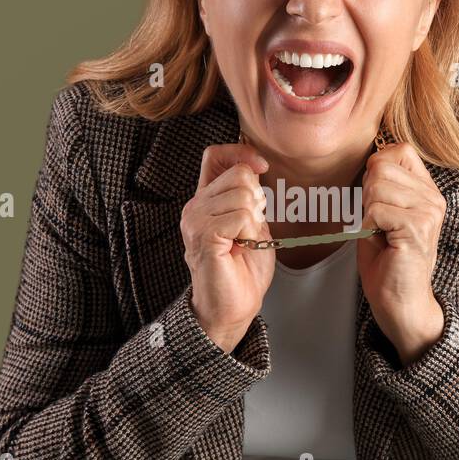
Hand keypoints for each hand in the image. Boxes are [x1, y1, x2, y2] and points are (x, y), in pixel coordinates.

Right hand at [181, 142, 274, 352]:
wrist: (233, 307)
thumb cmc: (243, 270)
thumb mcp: (253, 223)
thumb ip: (250, 196)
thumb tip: (256, 168)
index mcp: (207, 199)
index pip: (215, 155)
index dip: (241, 152)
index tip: (262, 167)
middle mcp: (196, 205)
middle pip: (238, 173)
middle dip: (257, 199)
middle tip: (249, 229)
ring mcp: (195, 219)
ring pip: (242, 194)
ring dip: (254, 220)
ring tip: (242, 241)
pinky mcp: (203, 235)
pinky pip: (240, 215)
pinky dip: (249, 232)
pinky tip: (239, 247)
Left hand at [357, 142, 446, 365]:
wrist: (399, 300)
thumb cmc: (386, 260)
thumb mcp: (382, 214)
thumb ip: (381, 185)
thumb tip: (371, 159)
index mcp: (427, 191)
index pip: (399, 150)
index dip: (376, 167)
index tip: (374, 199)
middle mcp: (433, 198)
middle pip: (381, 166)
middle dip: (366, 194)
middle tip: (375, 223)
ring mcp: (428, 212)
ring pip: (376, 187)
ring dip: (366, 212)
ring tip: (379, 233)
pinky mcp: (417, 227)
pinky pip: (376, 209)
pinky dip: (368, 226)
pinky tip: (380, 241)